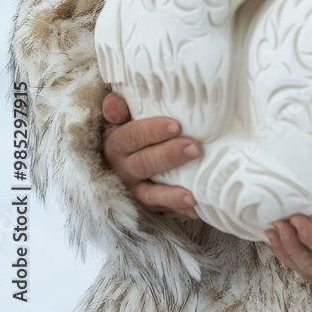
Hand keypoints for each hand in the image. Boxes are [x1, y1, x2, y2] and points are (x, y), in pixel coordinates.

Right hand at [102, 92, 201, 218]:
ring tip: (192, 194)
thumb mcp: (120, 116)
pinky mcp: (146, 204)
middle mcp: (122, 168)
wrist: (122, 156)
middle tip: (195, 148)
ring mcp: (134, 188)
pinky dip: (179, 209)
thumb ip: (117, 108)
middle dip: (170, 156)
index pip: (132, 136)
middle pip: (145, 163)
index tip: (176, 125)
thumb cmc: (131, 127)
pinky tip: (197, 208)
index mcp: (116, 142)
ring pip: (151, 193)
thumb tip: (113, 102)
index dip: (152, 131)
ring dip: (171, 193)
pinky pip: (162, 209)